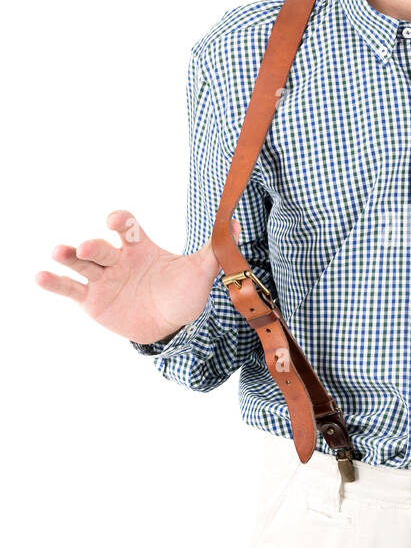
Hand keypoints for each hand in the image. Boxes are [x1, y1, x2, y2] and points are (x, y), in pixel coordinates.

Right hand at [35, 210, 241, 344]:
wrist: (171, 326)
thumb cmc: (183, 293)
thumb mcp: (200, 272)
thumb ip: (214, 249)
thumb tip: (233, 222)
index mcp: (139, 246)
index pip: (125, 226)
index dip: (119, 221)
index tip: (116, 222)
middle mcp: (116, 259)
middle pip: (99, 247)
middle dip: (91, 246)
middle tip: (86, 247)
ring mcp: (102, 279)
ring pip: (80, 264)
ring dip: (67, 257)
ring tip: (57, 254)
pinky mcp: (91, 301)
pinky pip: (69, 289)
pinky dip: (53, 282)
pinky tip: (40, 276)